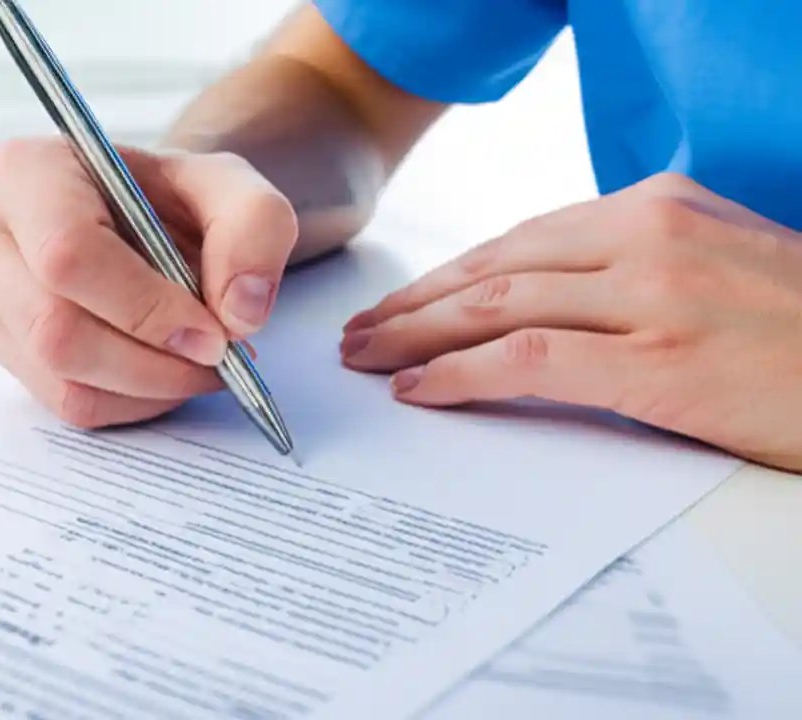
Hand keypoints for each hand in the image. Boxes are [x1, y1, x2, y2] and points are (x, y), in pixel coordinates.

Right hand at [0, 138, 297, 428]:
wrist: (145, 217)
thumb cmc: (173, 197)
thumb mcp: (230, 185)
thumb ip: (255, 225)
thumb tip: (240, 311)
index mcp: (27, 173)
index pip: (67, 256)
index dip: (145, 308)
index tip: (211, 332)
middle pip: (56, 330)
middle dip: (152, 360)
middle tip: (217, 357)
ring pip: (61, 376)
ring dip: (148, 387)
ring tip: (199, 363)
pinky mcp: (6, 350)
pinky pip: (68, 402)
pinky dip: (132, 402)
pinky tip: (165, 371)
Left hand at [341, 173, 801, 470]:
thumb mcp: (719, 266)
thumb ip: (636, 268)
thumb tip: (551, 300)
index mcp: (660, 206)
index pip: (523, 239)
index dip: (450, 275)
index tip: (404, 302)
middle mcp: (648, 236)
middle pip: (496, 266)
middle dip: (416, 303)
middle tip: (359, 332)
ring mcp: (655, 294)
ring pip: (498, 304)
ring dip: (417, 334)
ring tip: (367, 358)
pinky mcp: (660, 359)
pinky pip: (530, 359)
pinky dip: (462, 372)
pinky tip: (419, 388)